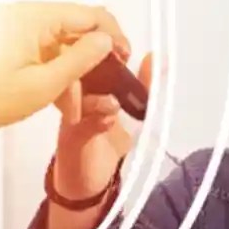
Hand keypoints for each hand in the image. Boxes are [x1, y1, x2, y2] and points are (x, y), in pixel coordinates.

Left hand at [0, 2, 130, 143]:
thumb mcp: (43, 85)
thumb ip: (80, 61)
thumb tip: (105, 42)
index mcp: (33, 17)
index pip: (88, 14)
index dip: (112, 37)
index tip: (124, 59)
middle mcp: (21, 15)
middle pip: (71, 30)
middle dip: (89, 62)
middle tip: (101, 90)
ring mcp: (7, 28)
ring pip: (54, 45)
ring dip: (68, 74)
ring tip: (73, 109)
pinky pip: (35, 52)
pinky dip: (48, 73)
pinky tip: (55, 101)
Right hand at [51, 52, 153, 200]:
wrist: (87, 184)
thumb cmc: (106, 143)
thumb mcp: (133, 112)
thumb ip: (145, 87)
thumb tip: (158, 57)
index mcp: (90, 83)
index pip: (92, 54)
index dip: (105, 45)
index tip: (125, 49)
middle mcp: (77, 95)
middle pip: (79, 68)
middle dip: (98, 62)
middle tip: (119, 62)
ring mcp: (71, 116)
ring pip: (74, 94)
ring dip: (96, 95)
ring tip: (113, 104)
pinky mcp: (70, 138)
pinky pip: (77, 125)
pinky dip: (94, 120)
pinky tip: (108, 120)